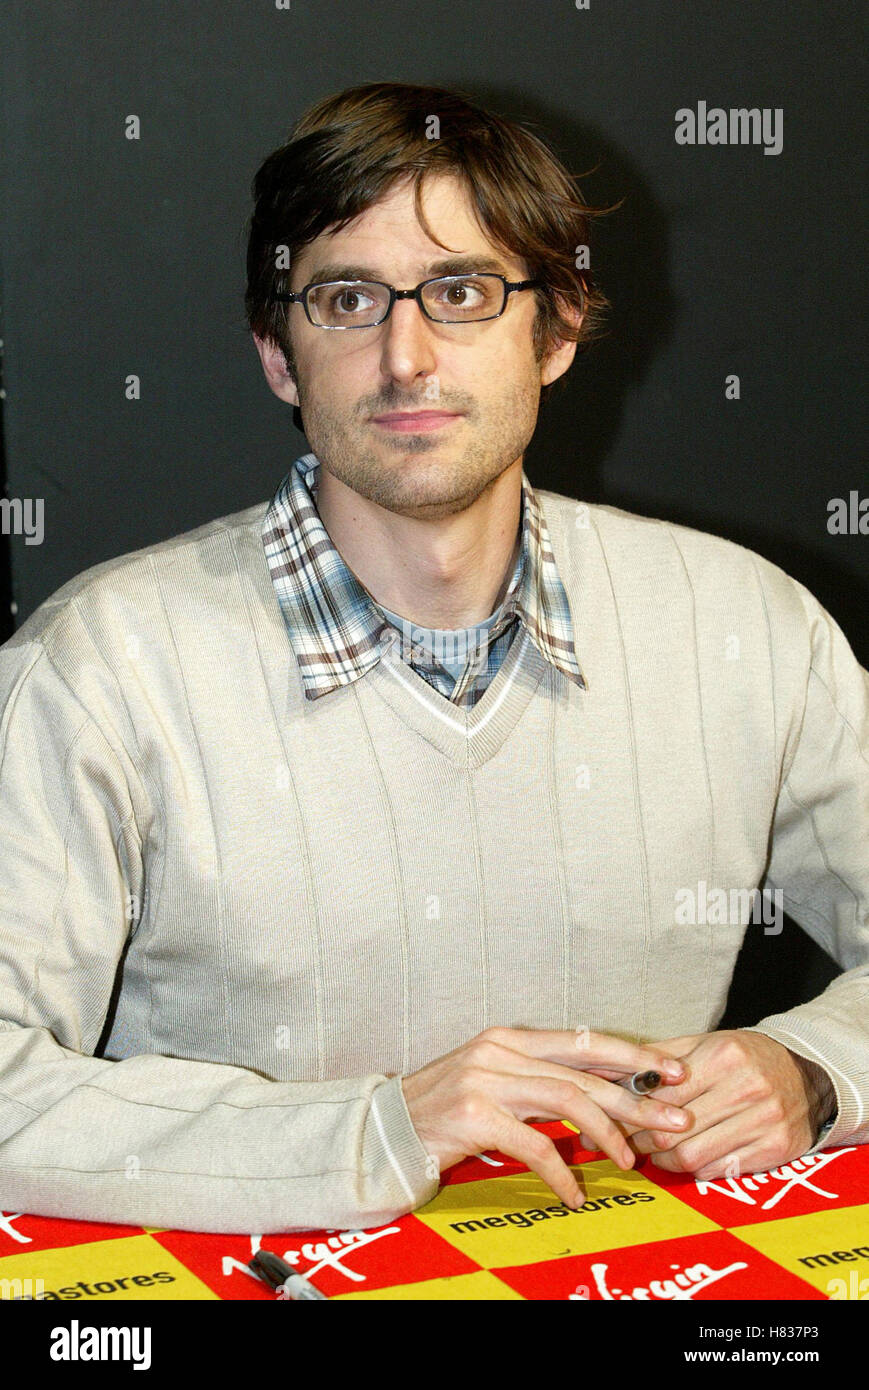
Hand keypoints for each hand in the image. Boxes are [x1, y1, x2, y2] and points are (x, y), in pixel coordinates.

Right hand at [400, 1025, 689, 1209]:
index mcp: (511, 1038)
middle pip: (585, 1073)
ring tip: (630, 1161)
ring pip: (568, 1101)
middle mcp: (500, 1050)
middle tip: (675, 1119)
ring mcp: (485, 1079)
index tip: (673, 1072)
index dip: (633, 1055)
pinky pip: (534, 1145)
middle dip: (637, 1097)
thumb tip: (601, 1094)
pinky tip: (574, 1193)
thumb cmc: (443, 1112)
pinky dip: (562, 1172)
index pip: (586, 1040)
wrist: (382, 1132)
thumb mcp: (492, 1081)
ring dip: (608, 1134)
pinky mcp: (473, 1115)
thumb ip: (538, 1080)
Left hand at [623, 1030, 835, 1179]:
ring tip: (654, 1152)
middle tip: (629, 1141)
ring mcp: (763, 1121)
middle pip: (672, 1130)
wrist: (808, 1076)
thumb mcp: (707, 1043)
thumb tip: (613, 1073)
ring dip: (664, 1159)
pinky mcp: (774, 1149)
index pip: (661, 1094)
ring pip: (692, 1156)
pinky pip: (719, 1170)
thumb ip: (661, 1057)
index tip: (613, 1117)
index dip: (631, 1110)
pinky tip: (688, 1158)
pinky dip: (696, 1168)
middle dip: (642, 1139)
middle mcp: (745, 1088)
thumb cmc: (746, 1058)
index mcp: (723, 1056)